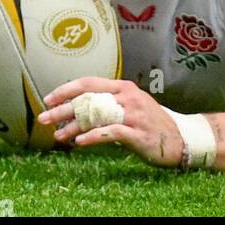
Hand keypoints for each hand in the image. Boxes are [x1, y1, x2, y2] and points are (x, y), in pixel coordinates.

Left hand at [39, 77, 183, 167]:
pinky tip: (79, 142)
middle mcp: (127, 97)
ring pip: (96, 117)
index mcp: (123, 87)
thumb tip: (76, 108)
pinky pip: (110, 133)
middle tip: (44, 118)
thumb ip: (108, 103)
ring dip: (73, 127)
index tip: (48, 98)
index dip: (66, 89)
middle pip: (89, 99)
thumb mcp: (130, 105)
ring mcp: (133, 114)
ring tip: (58, 136)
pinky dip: (92, 137)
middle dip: (63, 109)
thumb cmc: (150, 122)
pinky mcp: (137, 133)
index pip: (89, 82)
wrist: (179, 138)